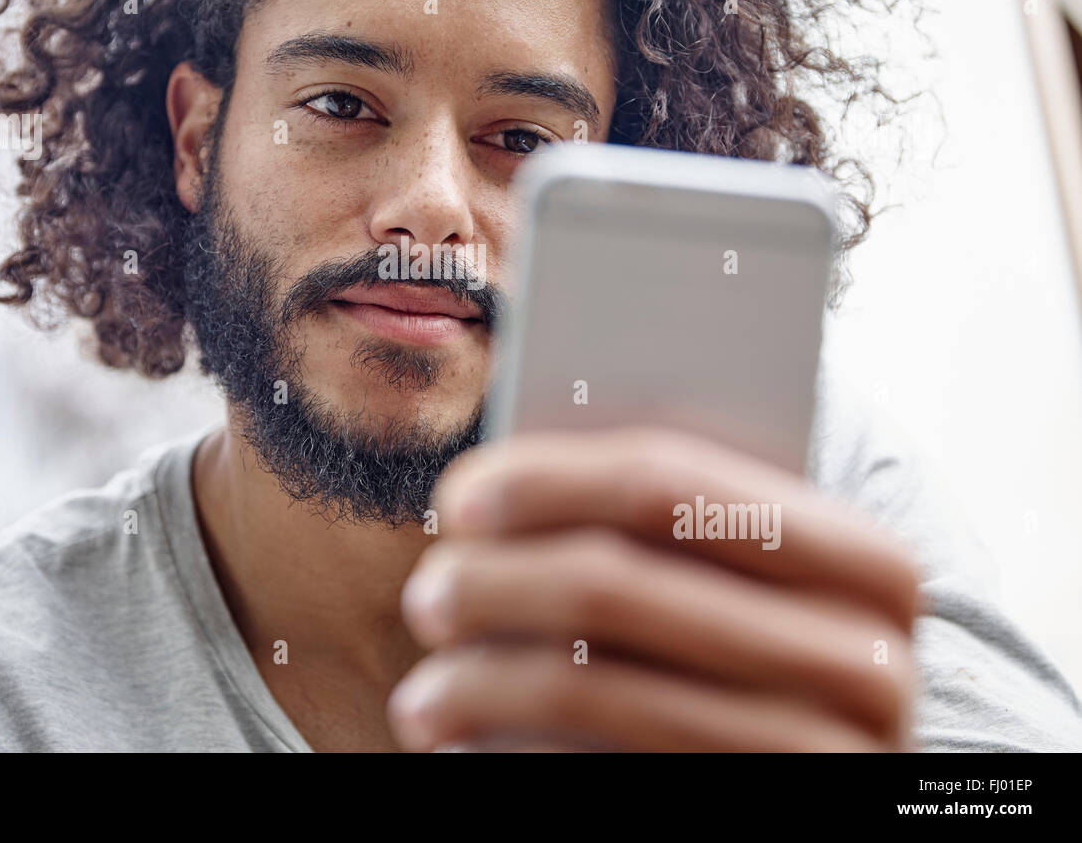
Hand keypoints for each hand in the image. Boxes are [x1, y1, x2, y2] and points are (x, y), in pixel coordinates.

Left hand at [388, 426, 922, 751]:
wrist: (810, 788)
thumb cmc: (755, 667)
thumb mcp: (742, 585)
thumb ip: (670, 524)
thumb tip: (504, 482)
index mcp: (864, 560)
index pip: (666, 480)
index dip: (546, 480)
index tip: (460, 498)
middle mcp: (867, 659)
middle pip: (613, 584)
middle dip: (493, 584)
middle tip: (427, 598)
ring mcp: (828, 756)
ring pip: (593, 689)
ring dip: (479, 683)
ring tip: (423, 696)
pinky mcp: (771, 817)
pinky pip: (600, 777)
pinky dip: (514, 755)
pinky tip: (469, 749)